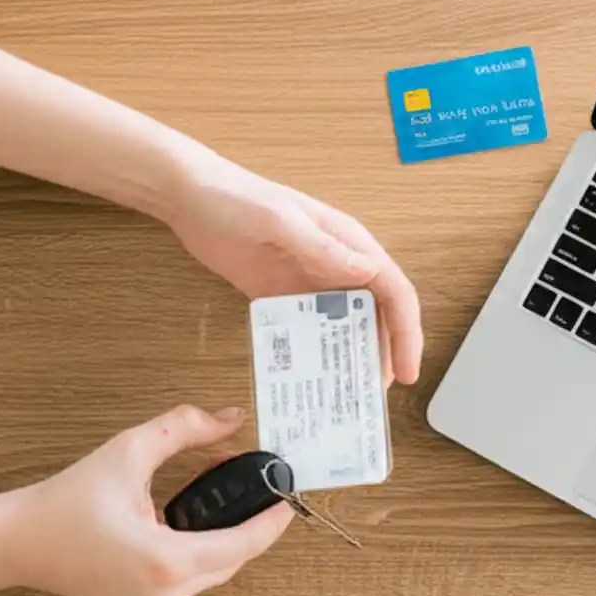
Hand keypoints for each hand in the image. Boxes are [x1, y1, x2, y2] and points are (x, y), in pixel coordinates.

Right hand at [10, 405, 292, 595]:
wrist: (19, 541)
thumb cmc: (68, 500)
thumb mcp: (131, 450)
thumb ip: (185, 428)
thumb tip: (229, 418)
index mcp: (165, 561)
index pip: (243, 544)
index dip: (272, 521)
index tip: (291, 496)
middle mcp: (165, 593)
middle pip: (235, 558)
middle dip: (252, 523)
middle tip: (262, 487)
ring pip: (216, 571)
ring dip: (228, 536)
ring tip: (232, 496)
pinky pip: (193, 578)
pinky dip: (205, 550)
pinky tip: (204, 518)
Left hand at [166, 154, 422, 385]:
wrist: (190, 199)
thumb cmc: (236, 200)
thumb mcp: (280, 220)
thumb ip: (322, 247)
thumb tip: (369, 271)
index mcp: (350, 242)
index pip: (394, 290)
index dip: (406, 332)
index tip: (406, 370)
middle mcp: (340, 264)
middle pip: (379, 314)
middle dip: (386, 353)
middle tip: (377, 395)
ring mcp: (313, 282)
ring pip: (348, 326)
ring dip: (354, 358)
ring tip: (352, 396)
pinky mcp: (285, 297)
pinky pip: (311, 331)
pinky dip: (319, 355)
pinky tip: (315, 379)